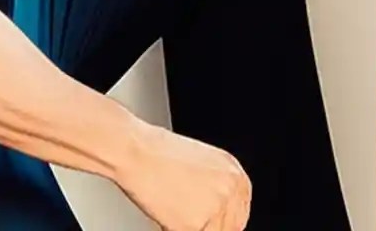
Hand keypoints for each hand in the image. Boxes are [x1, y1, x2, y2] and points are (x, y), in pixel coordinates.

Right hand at [113, 121, 251, 230]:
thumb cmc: (157, 152)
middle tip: (187, 217)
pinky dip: (173, 228)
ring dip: (191, 226)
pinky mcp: (195, 225)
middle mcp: (230, 191)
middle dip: (208, 226)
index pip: (240, 213)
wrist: (135, 151)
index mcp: (236, 175)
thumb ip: (216, 187)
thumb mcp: (202, 162)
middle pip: (230, 227)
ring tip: (172, 210)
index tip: (209, 222)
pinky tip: (165, 215)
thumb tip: (215, 209)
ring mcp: (215, 208)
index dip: (222, 221)